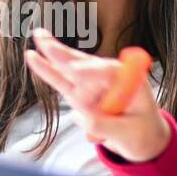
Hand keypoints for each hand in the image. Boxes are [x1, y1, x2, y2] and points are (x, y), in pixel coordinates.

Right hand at [23, 27, 171, 161]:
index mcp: (130, 81)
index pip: (109, 71)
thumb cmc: (142, 132)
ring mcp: (93, 86)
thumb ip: (103, 124)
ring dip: (56, 55)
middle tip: (49, 44)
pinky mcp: (80, 95)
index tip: (76, 73)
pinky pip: (63, 82)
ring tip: (40, 37)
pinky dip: (48, 71)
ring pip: (71, 69)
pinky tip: (33, 56)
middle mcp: (110, 79)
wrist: (143, 138)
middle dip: (67, 56)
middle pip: (86, 64)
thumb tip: (78, 115)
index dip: (91, 71)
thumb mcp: (128, 133)